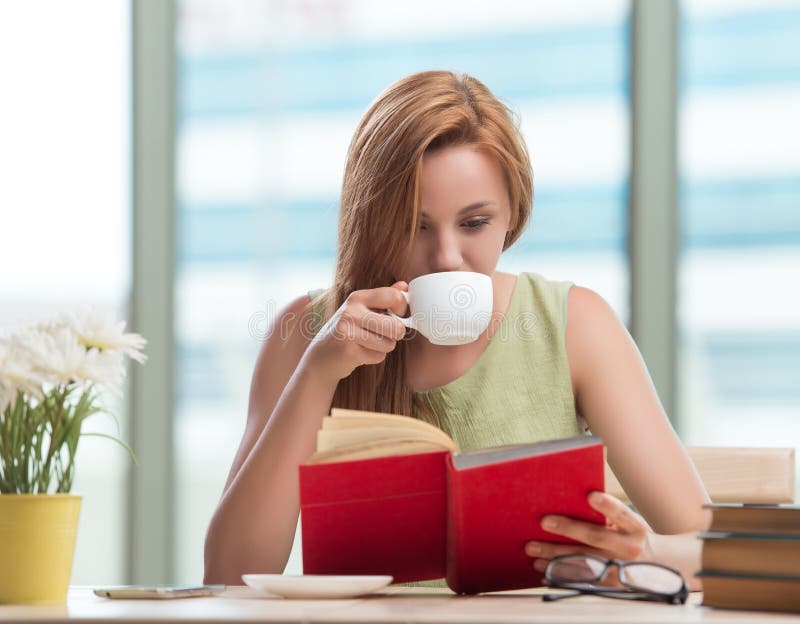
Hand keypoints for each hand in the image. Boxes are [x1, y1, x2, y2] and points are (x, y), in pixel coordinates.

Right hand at [301, 282, 409, 382]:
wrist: (322, 356)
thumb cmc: (348, 330)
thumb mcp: (363, 309)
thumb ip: (384, 297)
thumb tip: (404, 286)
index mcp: (358, 297)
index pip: (394, 296)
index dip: (402, 308)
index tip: (395, 315)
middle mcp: (351, 312)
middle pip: (396, 326)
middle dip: (396, 334)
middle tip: (386, 333)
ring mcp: (348, 332)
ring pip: (389, 343)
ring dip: (384, 347)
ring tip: (368, 343)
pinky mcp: (348, 352)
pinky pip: (379, 356)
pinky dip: (374, 357)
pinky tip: (361, 352)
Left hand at [524, 491, 654, 586]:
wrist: (660, 567)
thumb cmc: (634, 535)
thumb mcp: (631, 523)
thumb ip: (609, 515)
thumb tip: (573, 502)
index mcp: (636, 528)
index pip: (622, 514)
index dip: (608, 506)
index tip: (591, 495)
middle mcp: (629, 549)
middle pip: (596, 538)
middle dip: (569, 529)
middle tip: (544, 522)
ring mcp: (620, 570)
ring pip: (584, 562)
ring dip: (556, 556)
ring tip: (533, 550)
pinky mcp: (611, 586)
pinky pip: (583, 580)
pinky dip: (561, 574)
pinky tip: (542, 568)